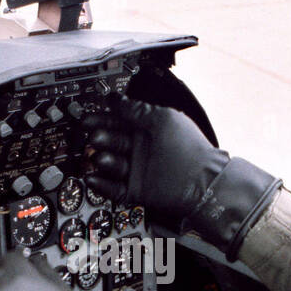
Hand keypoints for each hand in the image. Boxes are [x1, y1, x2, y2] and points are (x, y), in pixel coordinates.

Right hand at [82, 95, 226, 231]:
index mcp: (146, 130)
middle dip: (100, 138)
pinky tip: (94, 178)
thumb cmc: (188, 148)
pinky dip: (102, 184)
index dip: (102, 119)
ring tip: (101, 158)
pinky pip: (113, 188)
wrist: (202, 182)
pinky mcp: (135, 191)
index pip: (117, 122)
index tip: (89, 118)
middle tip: (95, 138)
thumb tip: (114, 99)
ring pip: (110, 164)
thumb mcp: (162, 119)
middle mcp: (140, 150)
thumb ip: (136, 109)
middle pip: (110, 142)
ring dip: (102, 160)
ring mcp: (137, 170)